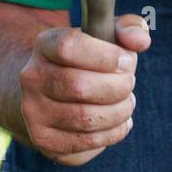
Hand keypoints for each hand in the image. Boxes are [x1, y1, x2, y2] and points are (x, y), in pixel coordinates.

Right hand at [19, 13, 149, 165]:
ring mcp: (34, 111)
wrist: (52, 93)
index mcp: (45, 45)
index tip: (126, 61)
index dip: (104, 55)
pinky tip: (121, 122)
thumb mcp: (106, 36)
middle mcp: (32, 77)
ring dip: (118, 111)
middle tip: (129, 83)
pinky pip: (86, 142)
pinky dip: (113, 133)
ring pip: (84, 117)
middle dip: (118, 87)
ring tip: (128, 103)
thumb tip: (140, 41)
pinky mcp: (44, 140)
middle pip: (79, 85)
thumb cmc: (88, 61)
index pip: (68, 46)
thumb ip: (128, 29)